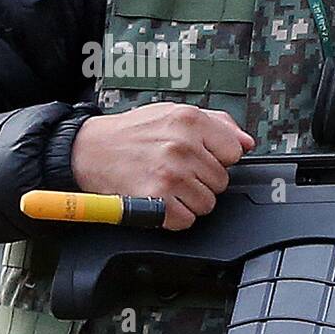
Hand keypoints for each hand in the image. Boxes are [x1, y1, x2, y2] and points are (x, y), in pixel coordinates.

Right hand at [72, 103, 254, 230]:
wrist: (88, 150)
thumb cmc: (132, 133)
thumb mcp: (173, 113)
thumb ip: (217, 124)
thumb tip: (246, 142)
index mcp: (190, 120)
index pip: (234, 152)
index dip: (217, 158)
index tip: (199, 157)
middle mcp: (183, 146)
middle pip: (222, 181)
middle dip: (202, 180)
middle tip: (175, 170)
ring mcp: (171, 174)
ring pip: (207, 203)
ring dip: (189, 200)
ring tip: (167, 184)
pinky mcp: (157, 199)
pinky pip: (187, 220)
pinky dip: (174, 216)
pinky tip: (159, 199)